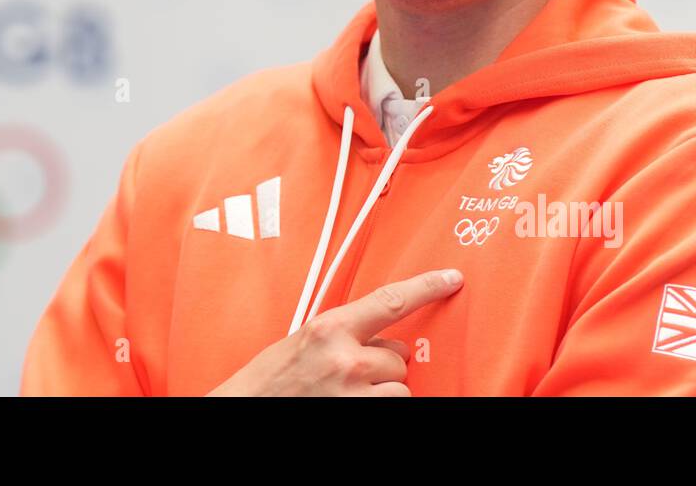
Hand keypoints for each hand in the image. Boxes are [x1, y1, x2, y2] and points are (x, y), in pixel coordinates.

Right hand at [205, 268, 463, 395]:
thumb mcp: (305, 340)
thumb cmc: (270, 379)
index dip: (426, 287)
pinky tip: (352, 402)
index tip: (450, 279)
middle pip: (398, 355)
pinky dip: (378, 405)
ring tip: (348, 392)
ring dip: (382, 391)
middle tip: (351, 372)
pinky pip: (394, 407)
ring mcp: (352, 393)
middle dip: (383, 364)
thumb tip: (385, 335)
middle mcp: (345, 359)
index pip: (391, 300)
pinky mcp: (357, 417)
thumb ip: (345, 333)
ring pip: (400, 387)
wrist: (244, 408)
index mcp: (329, 328)